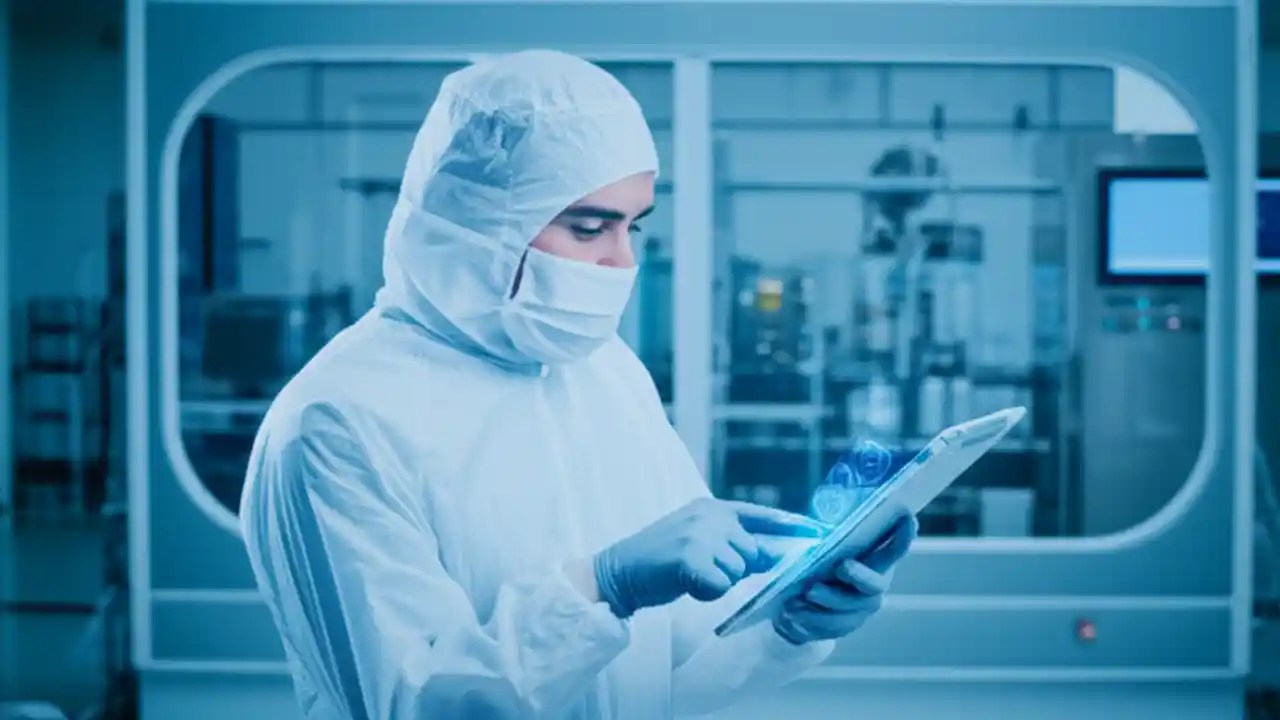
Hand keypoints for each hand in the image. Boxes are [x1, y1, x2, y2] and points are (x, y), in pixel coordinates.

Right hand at [593, 498, 827, 617]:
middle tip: (703, 571)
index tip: (818, 532)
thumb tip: (773, 555)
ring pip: (738, 570)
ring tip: (691, 576)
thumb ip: (731, 543)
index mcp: (712, 508)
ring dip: (719, 582)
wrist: (619, 571)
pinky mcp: (690, 557)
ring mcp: (699, 535)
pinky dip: (706, 592)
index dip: (791, 524)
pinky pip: (720, 585)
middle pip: (753, 551)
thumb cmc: (661, 561)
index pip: (760, 514)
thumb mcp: (697, 540)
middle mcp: (708, 516)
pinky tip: (687, 585)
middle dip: (736, 569)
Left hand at [773, 510, 916, 644]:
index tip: (909, 518)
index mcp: (873, 559)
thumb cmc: (813, 558)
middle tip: (841, 566)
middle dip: (860, 575)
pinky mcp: (841, 628)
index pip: (893, 548)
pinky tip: (792, 611)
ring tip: (803, 594)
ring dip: (827, 601)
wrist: (797, 597)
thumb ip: (824, 528)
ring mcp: (859, 610)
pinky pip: (829, 628)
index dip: (903, 537)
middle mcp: (873, 586)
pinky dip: (811, 620)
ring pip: (848, 610)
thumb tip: (818, 511)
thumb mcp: (818, 539)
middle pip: (874, 584)